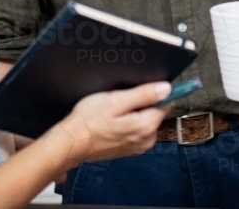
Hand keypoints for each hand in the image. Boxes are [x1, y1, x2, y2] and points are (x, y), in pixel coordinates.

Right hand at [41, 82, 171, 170]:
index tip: (142, 88)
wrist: (72, 143)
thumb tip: (166, 88)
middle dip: (142, 104)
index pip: (165, 104)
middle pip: (155, 113)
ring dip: (133, 114)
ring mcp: (136, 146)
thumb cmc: (90, 120)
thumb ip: (143, 95)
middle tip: (120, 99)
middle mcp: (146, 139)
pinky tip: (111, 121)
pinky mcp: (127, 149)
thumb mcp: (116, 100)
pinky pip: (134, 131)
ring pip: (144, 121)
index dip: (156, 92)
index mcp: (146, 126)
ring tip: (113, 111)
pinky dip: (127, 123)